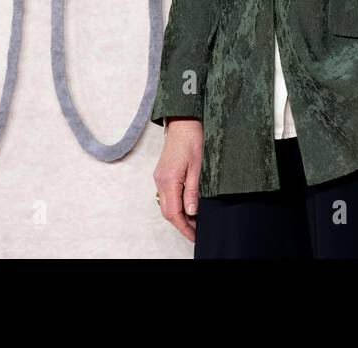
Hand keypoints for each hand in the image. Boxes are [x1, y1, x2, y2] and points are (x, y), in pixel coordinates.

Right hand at [154, 117, 203, 241]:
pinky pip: (166, 195)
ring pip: (165, 204)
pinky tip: (187, 206)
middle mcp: (160, 181)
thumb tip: (191, 211)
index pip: (173, 212)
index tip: (194, 236)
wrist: (183, 121)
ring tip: (194, 221)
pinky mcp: (162, 174)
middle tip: (196, 232)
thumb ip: (193, 191)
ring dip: (178, 215)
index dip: (184, 227)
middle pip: (167, 211)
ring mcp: (159, 177)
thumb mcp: (198, 166)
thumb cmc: (192, 139)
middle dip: (181, 224)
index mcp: (168, 180)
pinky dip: (175, 205)